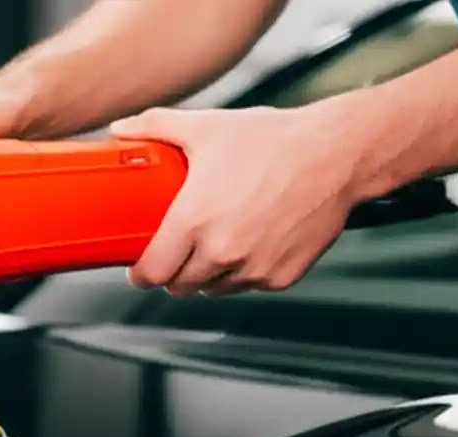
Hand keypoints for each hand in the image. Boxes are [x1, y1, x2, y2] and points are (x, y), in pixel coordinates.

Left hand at [110, 105, 362, 295]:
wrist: (337, 153)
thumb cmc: (271, 140)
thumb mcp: (207, 127)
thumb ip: (156, 126)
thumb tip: (120, 129)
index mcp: (194, 221)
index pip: (151, 273)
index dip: (141, 274)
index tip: (140, 267)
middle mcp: (222, 252)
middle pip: (179, 286)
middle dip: (173, 273)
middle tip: (176, 252)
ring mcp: (253, 269)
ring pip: (213, 289)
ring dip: (207, 275)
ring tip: (212, 246)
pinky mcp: (281, 277)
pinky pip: (249, 285)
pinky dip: (244, 273)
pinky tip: (248, 245)